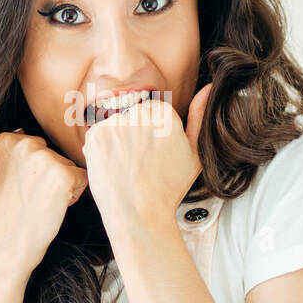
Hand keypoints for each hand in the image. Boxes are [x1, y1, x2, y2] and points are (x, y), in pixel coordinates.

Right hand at [0, 128, 89, 272]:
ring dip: (60, 185)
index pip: (33, 147)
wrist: (3, 248)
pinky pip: (81, 179)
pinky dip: (73, 195)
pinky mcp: (63, 174)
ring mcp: (43, 157)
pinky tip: (54, 208)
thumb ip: (4, 153)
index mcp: (2, 140)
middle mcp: (23, 142)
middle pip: (51, 154)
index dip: (30, 171)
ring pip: (67, 167)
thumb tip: (21, 130)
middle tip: (30, 199)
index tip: (18, 190)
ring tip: (40, 205)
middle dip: (47, 174)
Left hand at [82, 83, 211, 239]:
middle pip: (132, 116)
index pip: (153, 112)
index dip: (153, 135)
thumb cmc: (168, 187)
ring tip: (127, 167)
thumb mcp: (194, 153)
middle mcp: (139, 112)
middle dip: (134, 135)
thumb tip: (207, 89)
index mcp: (164, 112)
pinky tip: (113, 167)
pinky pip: (97, 137)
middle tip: (140, 163)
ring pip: (114, 126)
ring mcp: (115, 123)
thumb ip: (199, 117)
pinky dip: (101, 151)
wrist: (139, 213)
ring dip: (117, 142)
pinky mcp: (95, 135)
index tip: (154, 154)